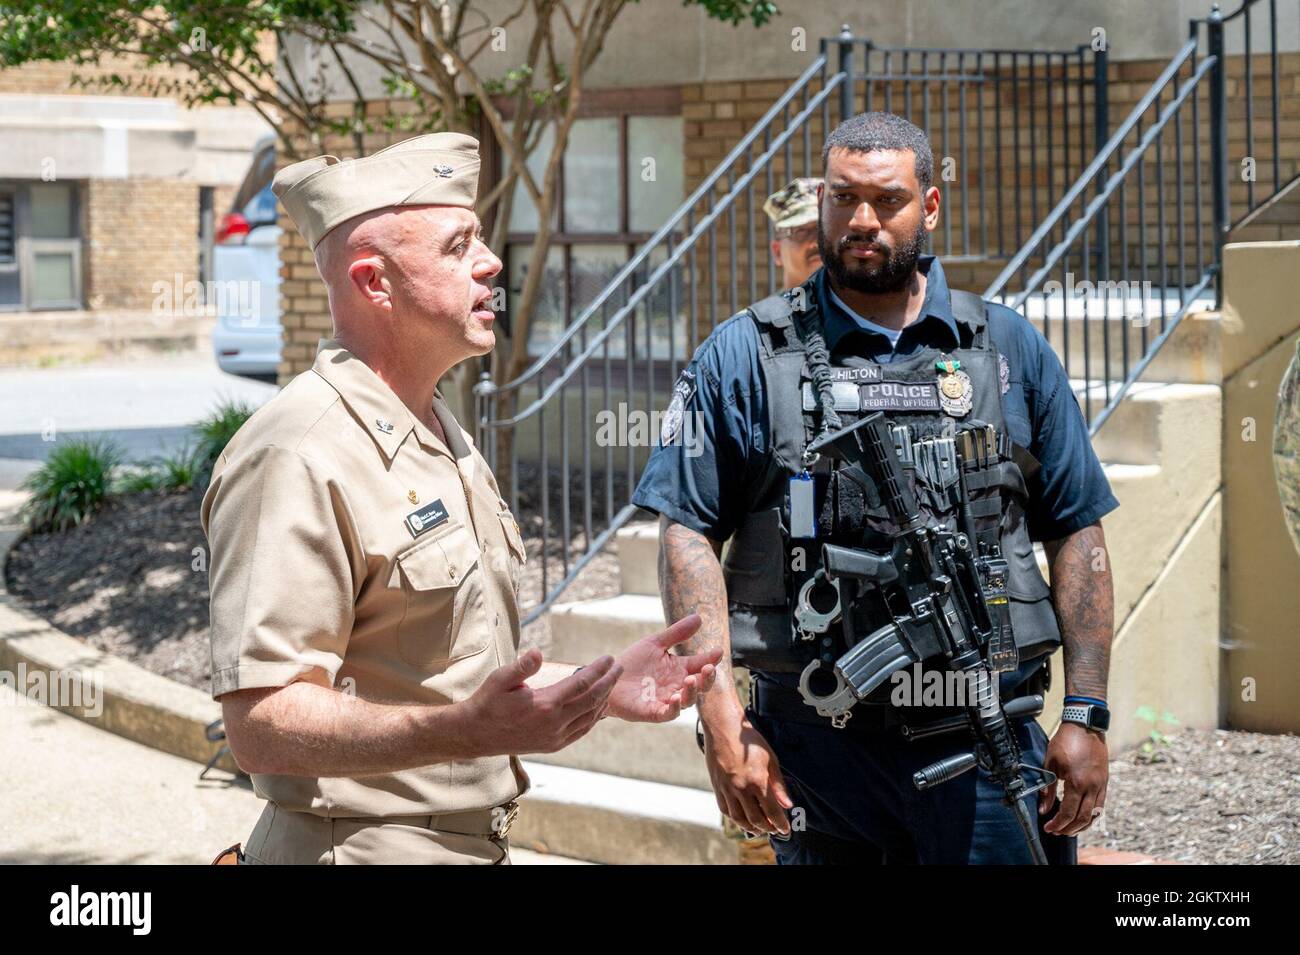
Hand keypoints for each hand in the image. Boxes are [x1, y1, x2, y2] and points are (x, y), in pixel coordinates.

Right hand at [464, 649, 621, 755]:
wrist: (476, 734)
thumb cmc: (488, 701)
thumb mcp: (500, 678)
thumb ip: (522, 667)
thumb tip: (537, 652)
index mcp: (545, 704)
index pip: (581, 684)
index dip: (598, 670)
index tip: (609, 658)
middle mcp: (554, 723)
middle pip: (592, 700)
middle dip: (609, 682)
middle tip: (619, 668)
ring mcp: (555, 737)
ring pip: (590, 717)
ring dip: (604, 700)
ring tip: (611, 684)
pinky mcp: (553, 745)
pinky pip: (581, 731)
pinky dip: (593, 718)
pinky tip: (597, 707)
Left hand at [606, 613, 719, 722]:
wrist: (608, 677)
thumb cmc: (632, 661)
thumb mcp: (655, 643)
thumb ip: (677, 633)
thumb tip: (699, 617)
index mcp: (679, 669)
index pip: (700, 664)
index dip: (711, 659)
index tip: (718, 651)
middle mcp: (677, 686)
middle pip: (700, 685)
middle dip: (708, 678)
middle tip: (709, 668)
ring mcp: (667, 700)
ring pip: (688, 700)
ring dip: (692, 691)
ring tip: (690, 679)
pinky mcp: (654, 712)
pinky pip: (669, 713)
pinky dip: (674, 708)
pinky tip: (674, 697)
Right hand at [701, 706, 792, 835]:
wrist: (724, 728)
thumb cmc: (750, 741)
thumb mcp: (771, 759)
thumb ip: (779, 784)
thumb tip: (787, 804)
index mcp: (757, 781)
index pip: (772, 811)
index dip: (780, 824)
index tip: (786, 830)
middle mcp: (741, 788)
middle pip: (756, 818)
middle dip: (768, 828)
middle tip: (775, 830)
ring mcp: (727, 789)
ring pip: (739, 818)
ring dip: (751, 828)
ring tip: (760, 830)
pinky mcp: (717, 787)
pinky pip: (726, 810)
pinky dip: (735, 818)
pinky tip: (742, 819)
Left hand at [1039, 721, 1108, 835]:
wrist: (1085, 726)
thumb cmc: (1065, 742)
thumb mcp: (1050, 763)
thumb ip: (1047, 788)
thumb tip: (1043, 809)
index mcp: (1076, 783)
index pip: (1068, 812)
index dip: (1057, 823)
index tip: (1049, 827)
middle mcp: (1092, 787)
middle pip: (1082, 818)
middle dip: (1069, 828)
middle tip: (1057, 831)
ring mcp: (1101, 785)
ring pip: (1094, 814)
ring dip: (1082, 825)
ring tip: (1069, 829)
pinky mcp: (1105, 782)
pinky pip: (1101, 805)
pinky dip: (1092, 815)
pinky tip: (1083, 818)